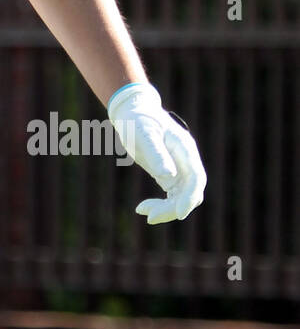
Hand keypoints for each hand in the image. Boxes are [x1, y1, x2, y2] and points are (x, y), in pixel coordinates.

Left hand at [108, 82, 206, 223]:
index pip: (196, 178)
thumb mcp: (144, 134)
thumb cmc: (138, 119)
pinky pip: (171, 197)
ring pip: (181, 198)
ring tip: (142, 210)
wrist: (132, 112)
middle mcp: (186, 161)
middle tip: (150, 217)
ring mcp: (180, 169)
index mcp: (185, 149)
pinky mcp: (169, 176)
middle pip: (191, 192)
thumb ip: (156, 153)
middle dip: (173, 207)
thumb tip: (168, 175)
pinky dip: (160, 205)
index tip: (180, 213)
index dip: (190, 197)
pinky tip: (142, 208)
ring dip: (166, 209)